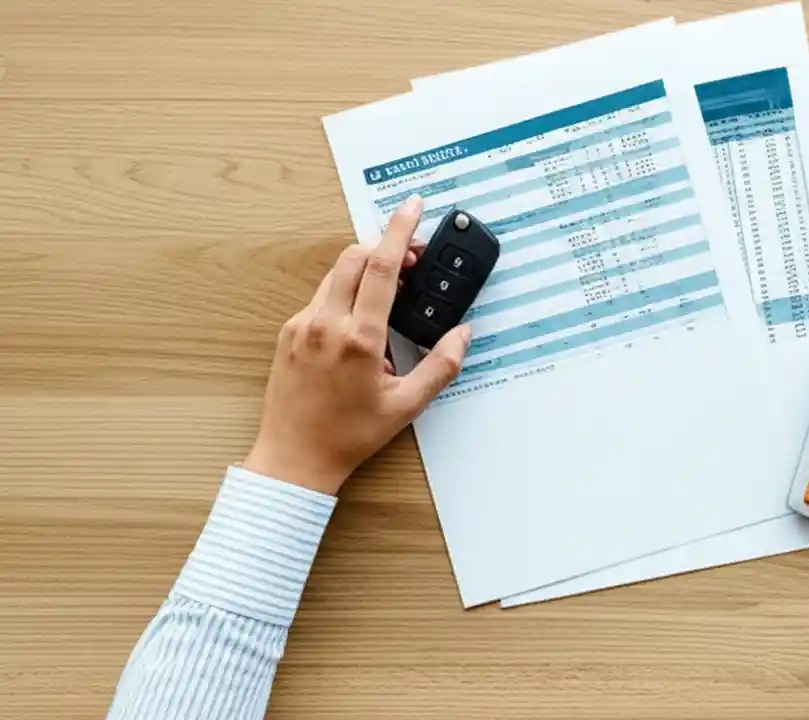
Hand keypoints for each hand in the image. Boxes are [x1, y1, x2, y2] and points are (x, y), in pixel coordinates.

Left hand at [244, 196, 470, 494]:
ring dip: (364, 269)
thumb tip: (463, 334)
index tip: (413, 207)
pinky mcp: (288, 333)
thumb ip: (442, 365)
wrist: (294, 459)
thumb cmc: (349, 436)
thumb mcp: (408, 405)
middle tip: (412, 253)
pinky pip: (321, 297)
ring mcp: (302, 326)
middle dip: (384, 245)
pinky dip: (345, 293)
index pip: (382, 267)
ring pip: (335, 275)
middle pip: (355, 258)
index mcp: (359, 338)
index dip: (400, 231)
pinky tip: (361, 317)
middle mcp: (326, 324)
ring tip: (391, 287)